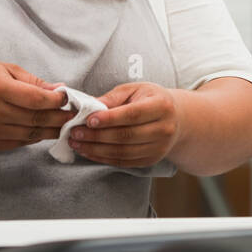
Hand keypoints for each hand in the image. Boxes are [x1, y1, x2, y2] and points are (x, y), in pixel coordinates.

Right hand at [0, 61, 74, 151]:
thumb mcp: (3, 69)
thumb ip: (32, 81)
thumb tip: (57, 90)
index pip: (37, 100)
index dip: (57, 101)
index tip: (66, 99)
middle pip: (37, 119)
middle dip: (59, 117)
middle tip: (71, 115)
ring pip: (30, 134)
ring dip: (50, 130)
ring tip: (61, 124)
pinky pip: (18, 143)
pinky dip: (33, 137)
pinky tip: (41, 130)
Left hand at [67, 82, 181, 168]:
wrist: (176, 118)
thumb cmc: (150, 99)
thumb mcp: (135, 90)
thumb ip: (112, 98)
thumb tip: (88, 106)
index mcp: (161, 106)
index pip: (133, 114)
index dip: (110, 118)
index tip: (89, 119)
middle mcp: (164, 129)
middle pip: (127, 135)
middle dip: (97, 135)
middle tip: (75, 132)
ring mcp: (159, 147)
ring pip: (123, 152)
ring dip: (96, 149)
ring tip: (77, 143)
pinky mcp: (151, 160)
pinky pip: (124, 162)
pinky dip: (103, 158)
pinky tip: (88, 152)